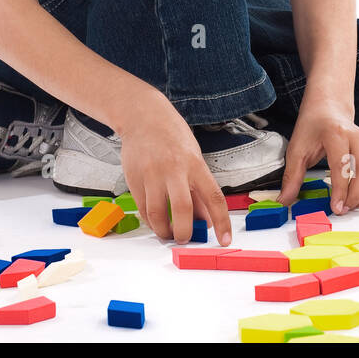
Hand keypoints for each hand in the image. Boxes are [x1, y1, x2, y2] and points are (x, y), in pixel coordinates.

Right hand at [114, 90, 231, 246]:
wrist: (143, 117)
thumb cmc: (172, 137)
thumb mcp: (194, 158)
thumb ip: (199, 190)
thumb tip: (206, 220)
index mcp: (195, 164)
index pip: (213, 198)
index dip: (221, 222)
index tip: (224, 240)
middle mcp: (174, 169)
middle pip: (182, 209)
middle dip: (185, 233)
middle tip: (186, 239)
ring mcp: (152, 175)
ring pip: (158, 214)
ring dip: (165, 232)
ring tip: (169, 234)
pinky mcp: (134, 179)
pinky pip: (143, 210)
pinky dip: (151, 222)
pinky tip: (157, 222)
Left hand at [276, 90, 358, 214]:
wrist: (328, 108)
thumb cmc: (313, 126)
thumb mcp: (297, 149)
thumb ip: (292, 177)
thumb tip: (284, 201)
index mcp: (337, 134)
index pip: (343, 166)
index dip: (341, 191)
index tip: (336, 208)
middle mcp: (358, 137)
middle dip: (356, 196)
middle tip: (341, 210)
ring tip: (349, 205)